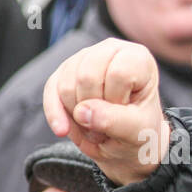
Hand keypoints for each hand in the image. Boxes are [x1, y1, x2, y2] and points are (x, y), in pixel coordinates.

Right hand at [42, 38, 170, 186]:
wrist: (126, 142)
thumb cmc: (141, 131)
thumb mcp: (139, 131)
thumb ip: (115, 121)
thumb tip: (81, 112)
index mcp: (138, 58)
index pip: (119, 74)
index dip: (118, 101)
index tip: (127, 116)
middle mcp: (110, 50)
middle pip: (87, 77)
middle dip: (94, 110)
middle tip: (109, 126)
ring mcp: (83, 58)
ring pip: (66, 85)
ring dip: (77, 116)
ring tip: (97, 128)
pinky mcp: (63, 72)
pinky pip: (51, 91)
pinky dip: (56, 114)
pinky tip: (63, 129)